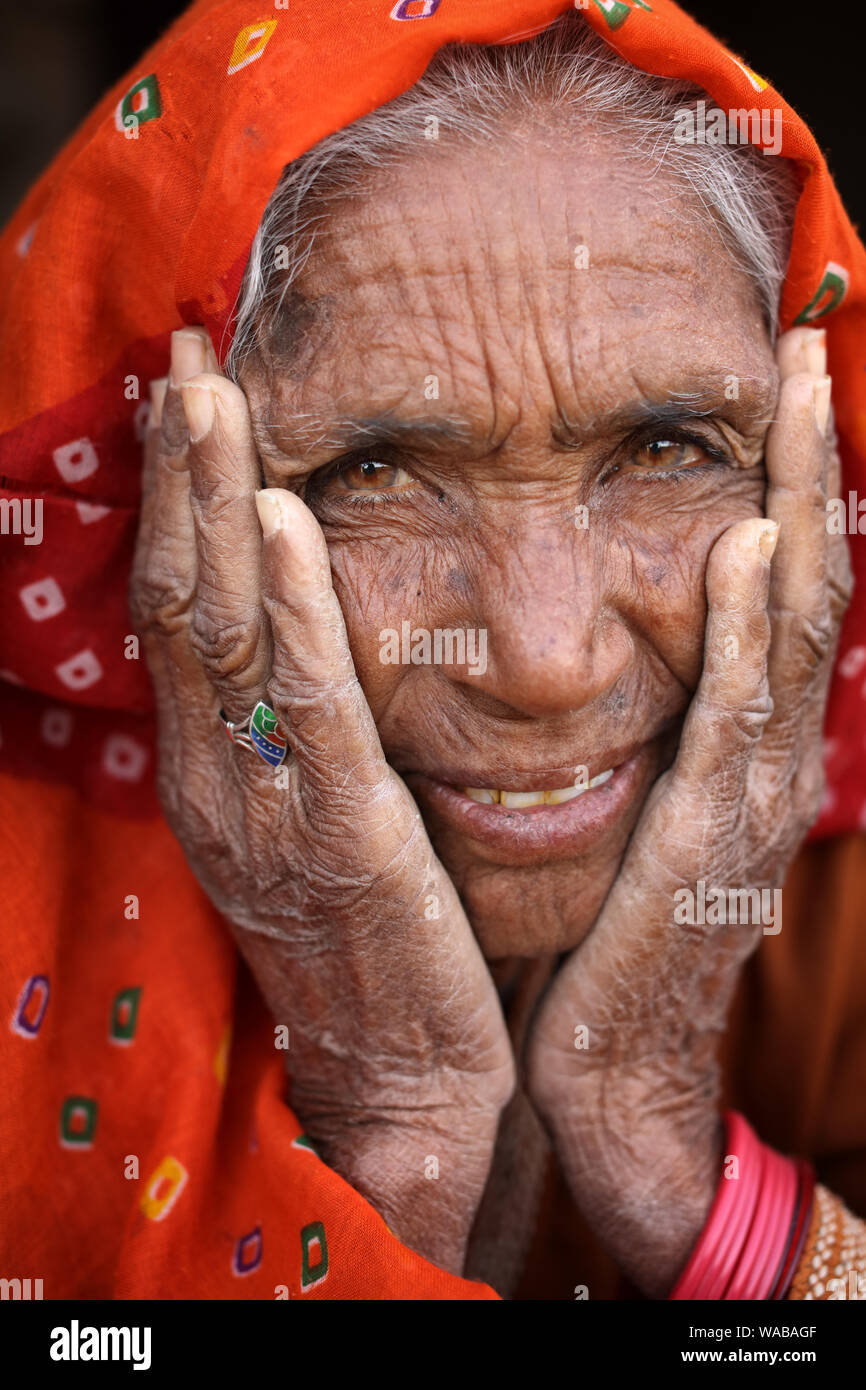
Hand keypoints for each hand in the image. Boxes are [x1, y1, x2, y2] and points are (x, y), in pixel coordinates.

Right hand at [130, 328, 513, 1274]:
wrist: (399, 1079)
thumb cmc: (369, 942)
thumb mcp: (313, 821)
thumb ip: (299, 730)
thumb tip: (307, 626)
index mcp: (214, 768)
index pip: (179, 610)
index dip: (174, 500)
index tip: (185, 400)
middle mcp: (218, 773)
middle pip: (182, 596)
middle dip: (179, 470)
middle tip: (187, 356)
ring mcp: (266, 802)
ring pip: (221, 629)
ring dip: (210, 502)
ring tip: (206, 394)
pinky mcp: (340, 833)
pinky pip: (305, 703)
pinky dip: (287, 605)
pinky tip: (278, 519)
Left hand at [525, 327, 851, 1296]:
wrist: (617, 1058)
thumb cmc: (621, 933)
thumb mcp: (653, 807)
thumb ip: (670, 726)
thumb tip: (661, 636)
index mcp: (749, 738)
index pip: (781, 586)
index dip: (789, 483)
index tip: (778, 384)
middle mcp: (771, 748)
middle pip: (805, 576)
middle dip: (807, 460)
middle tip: (803, 349)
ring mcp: (753, 788)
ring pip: (791, 621)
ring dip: (796, 504)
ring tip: (794, 397)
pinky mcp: (710, 831)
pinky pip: (738, 710)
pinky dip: (750, 626)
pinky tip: (749, 545)